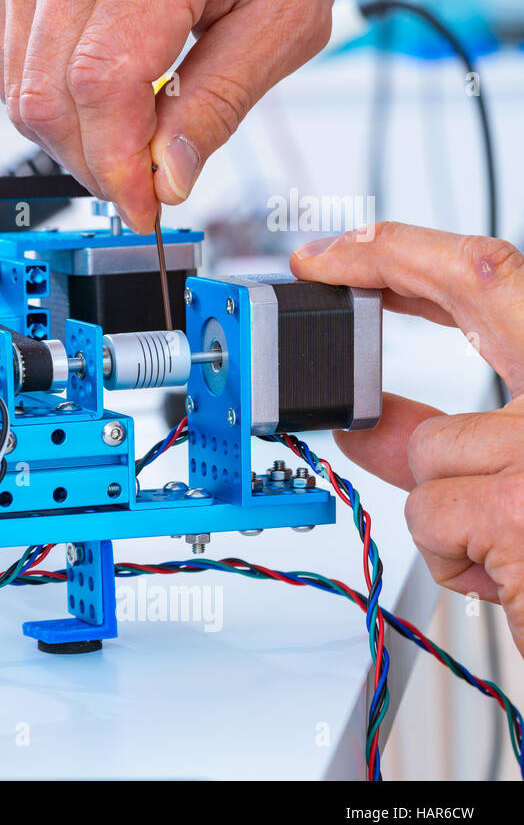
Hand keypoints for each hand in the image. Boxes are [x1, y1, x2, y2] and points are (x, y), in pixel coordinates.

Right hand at [0, 0, 339, 232]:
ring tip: (121, 125)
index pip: (103, 82)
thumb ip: (224, 97)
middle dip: (91, 161)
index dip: (116, 164)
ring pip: (16, 82)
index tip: (142, 204)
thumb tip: (166, 177)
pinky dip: (36, 89)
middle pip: (48, 94)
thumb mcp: (286, 7)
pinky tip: (83, 82)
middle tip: (136, 180)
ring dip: (65, 131)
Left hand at [290, 223, 523, 656]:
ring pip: (428, 448)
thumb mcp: (521, 475)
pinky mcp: (516, 506)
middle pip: (475, 288)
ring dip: (444, 506)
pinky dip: (452, 555)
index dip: (414, 249)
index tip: (344, 250)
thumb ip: (451, 438)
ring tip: (510, 542)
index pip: (500, 277)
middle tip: (321, 262)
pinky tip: (509, 575)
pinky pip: (429, 515)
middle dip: (388, 265)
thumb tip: (366, 426)